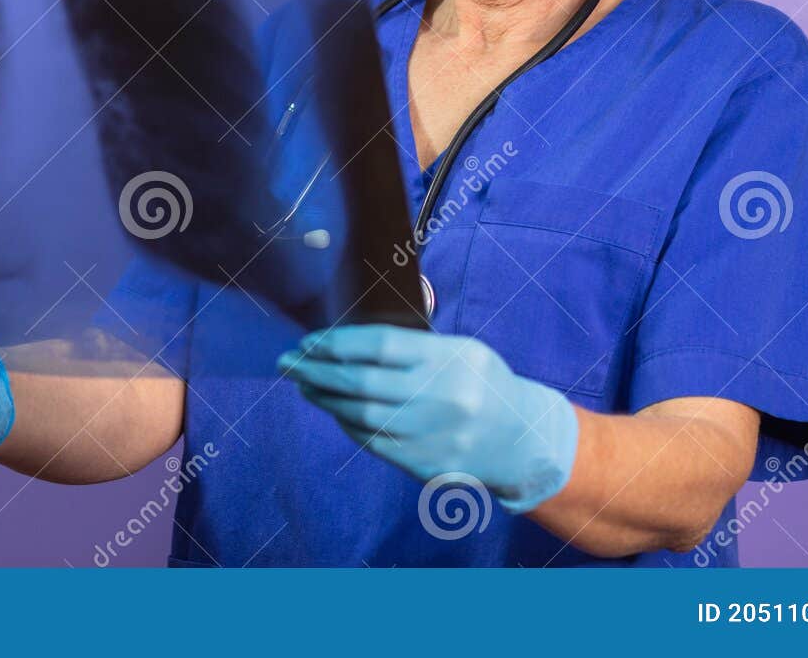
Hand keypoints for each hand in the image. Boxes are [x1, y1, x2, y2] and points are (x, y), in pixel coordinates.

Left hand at [278, 325, 578, 512]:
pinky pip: (372, 443)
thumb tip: (345, 344)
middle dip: (316, 372)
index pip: (379, 345)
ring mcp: (432, 435)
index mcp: (451, 359)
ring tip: (304, 385)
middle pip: (362, 383)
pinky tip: (333, 411)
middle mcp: (442, 398)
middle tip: (288, 363)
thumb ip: (412, 347)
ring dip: (324, 399)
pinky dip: (347, 425)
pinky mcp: (425, 464)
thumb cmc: (480, 383)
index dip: (336, 343)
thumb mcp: (460, 351)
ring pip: (361, 416)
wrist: (519, 439)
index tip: (308, 342)